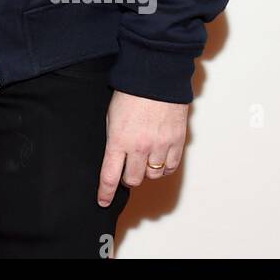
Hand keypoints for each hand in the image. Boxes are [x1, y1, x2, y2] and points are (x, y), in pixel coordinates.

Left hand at [98, 90, 187, 205]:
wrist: (155, 78)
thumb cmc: (130, 93)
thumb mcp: (111, 116)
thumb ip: (113, 139)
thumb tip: (115, 157)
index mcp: (118, 140)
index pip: (110, 176)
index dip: (106, 192)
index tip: (103, 201)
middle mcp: (139, 147)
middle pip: (132, 179)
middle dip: (127, 178)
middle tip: (126, 169)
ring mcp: (159, 146)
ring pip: (152, 175)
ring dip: (146, 171)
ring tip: (144, 158)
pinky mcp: (176, 142)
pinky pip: (170, 167)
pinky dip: (164, 168)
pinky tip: (159, 160)